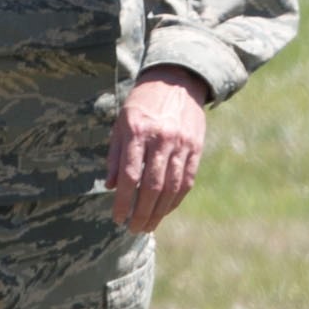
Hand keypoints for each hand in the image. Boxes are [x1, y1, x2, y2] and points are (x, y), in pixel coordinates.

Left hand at [110, 70, 212, 232]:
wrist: (177, 80)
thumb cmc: (142, 104)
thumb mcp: (122, 123)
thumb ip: (116, 155)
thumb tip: (111, 187)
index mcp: (138, 131)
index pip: (130, 175)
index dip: (124, 201)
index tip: (117, 218)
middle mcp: (161, 138)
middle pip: (152, 186)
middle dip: (142, 212)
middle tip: (133, 229)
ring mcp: (182, 144)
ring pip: (171, 187)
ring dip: (159, 212)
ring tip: (149, 226)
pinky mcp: (196, 148)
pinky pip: (186, 180)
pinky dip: (176, 200)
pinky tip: (165, 211)